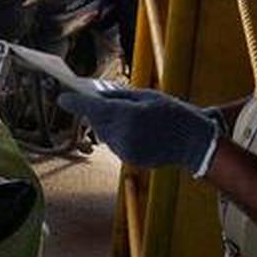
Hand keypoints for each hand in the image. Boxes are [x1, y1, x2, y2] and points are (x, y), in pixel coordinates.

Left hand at [58, 89, 220, 170]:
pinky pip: (115, 143)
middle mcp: (124, 135)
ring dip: (106, 122)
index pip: (94, 108)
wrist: (194, 142)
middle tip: (92, 98)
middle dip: (93, 110)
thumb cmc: (173, 113)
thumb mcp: (147, 96)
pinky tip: (131, 127)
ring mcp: (126, 150)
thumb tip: (97, 96)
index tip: (62, 97)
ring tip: (121, 113)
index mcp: (129, 115)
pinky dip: (117, 134)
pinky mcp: (130, 159)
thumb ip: (120, 96)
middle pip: (97, 120)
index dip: (75, 102)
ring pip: (104, 133)